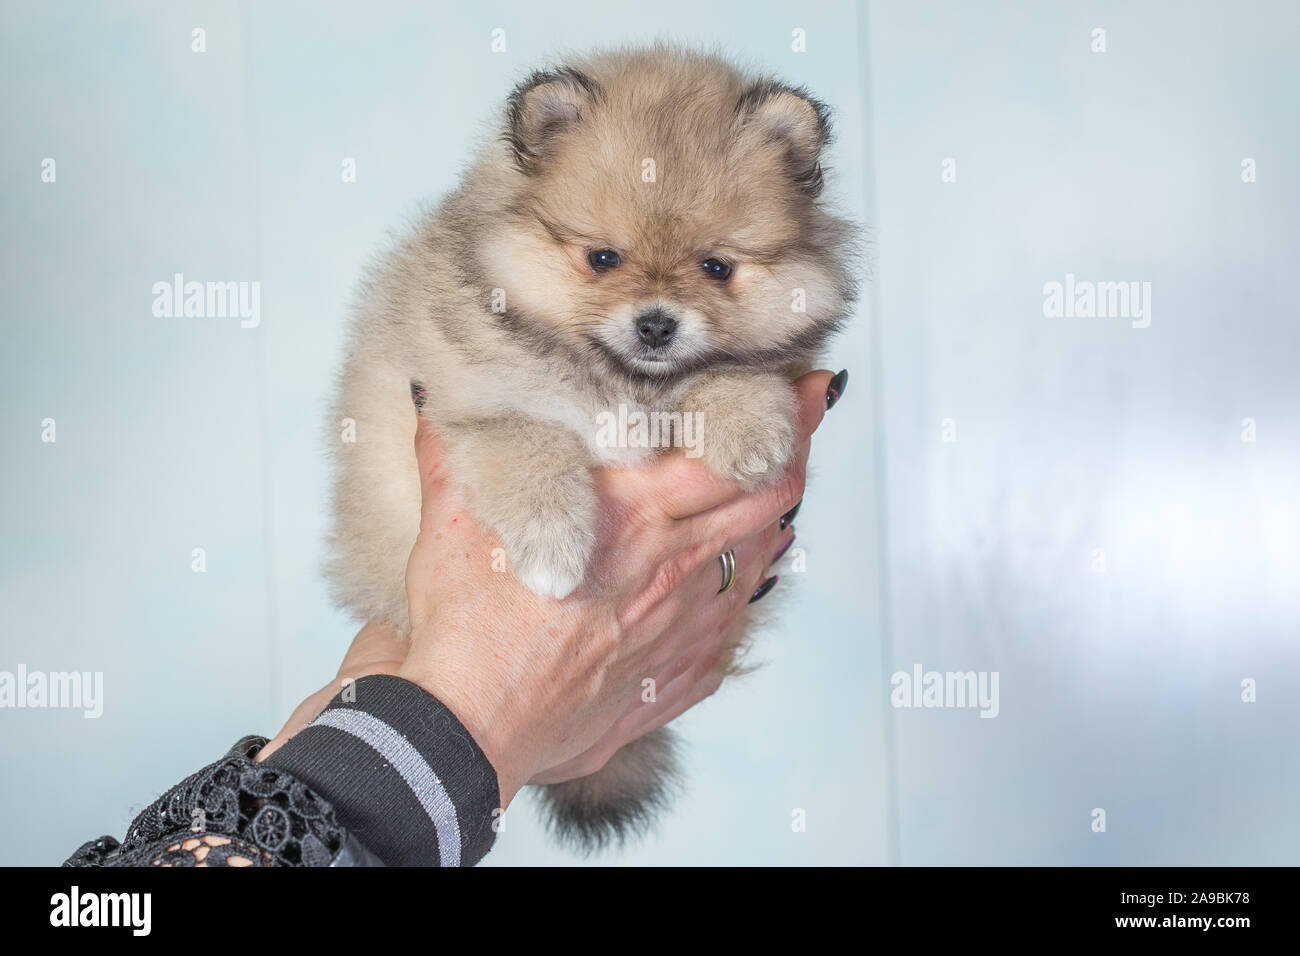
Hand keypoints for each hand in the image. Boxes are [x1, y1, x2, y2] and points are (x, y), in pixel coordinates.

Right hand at [262, 369, 841, 808]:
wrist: (470, 729)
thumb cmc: (468, 629)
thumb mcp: (452, 521)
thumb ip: (455, 452)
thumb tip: (438, 401)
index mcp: (634, 518)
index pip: (734, 453)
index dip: (787, 416)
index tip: (813, 389)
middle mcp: (672, 568)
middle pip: (766, 503)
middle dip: (796, 459)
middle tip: (810, 427)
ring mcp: (680, 628)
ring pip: (754, 564)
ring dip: (772, 525)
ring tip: (779, 497)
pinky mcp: (671, 679)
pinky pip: (730, 632)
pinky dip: (744, 597)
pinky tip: (743, 586)